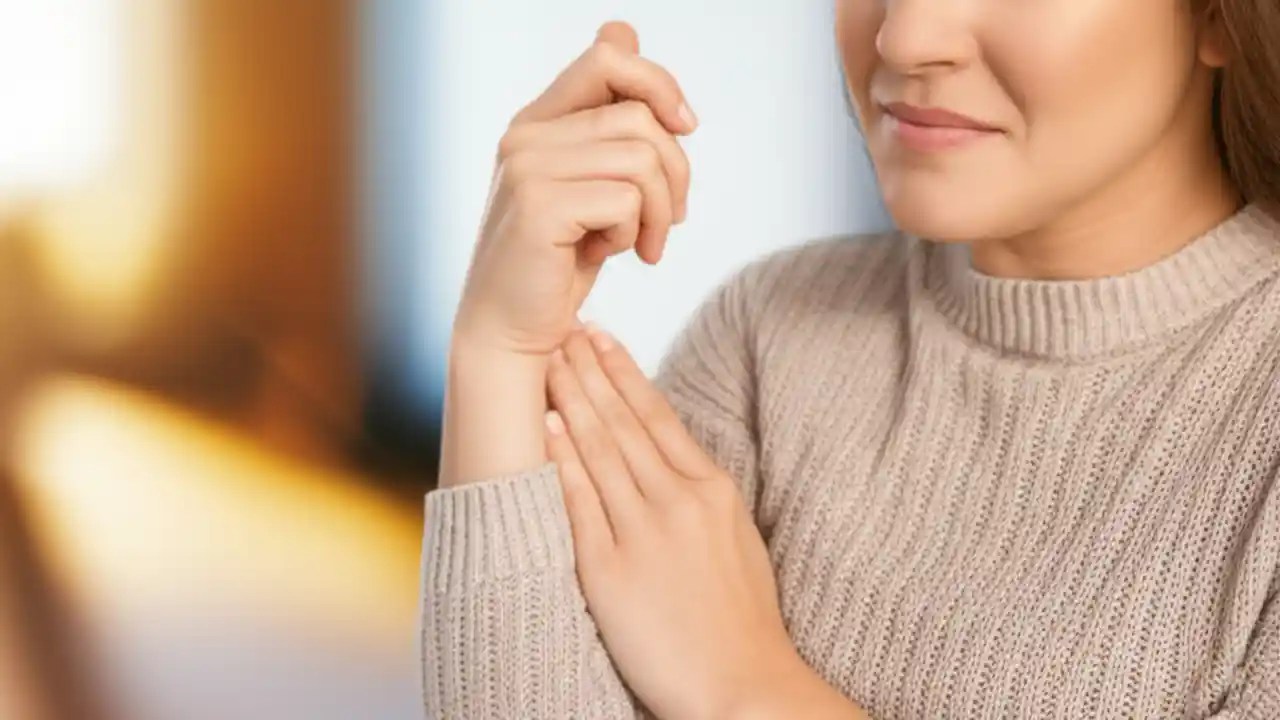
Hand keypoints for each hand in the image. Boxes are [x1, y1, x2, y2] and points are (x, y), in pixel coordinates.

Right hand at [453, 20, 696, 358]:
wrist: (513, 330)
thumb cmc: (557, 263)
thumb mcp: (590, 182)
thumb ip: (605, 118)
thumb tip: (622, 26)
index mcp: (537, 121)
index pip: (609, 56)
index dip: (660, 83)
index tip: (685, 127)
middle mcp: (526, 134)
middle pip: (640, 115)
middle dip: (676, 171)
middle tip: (669, 219)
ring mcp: (527, 167)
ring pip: (642, 157)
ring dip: (661, 209)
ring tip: (645, 243)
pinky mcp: (539, 204)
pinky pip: (627, 198)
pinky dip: (636, 231)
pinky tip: (612, 255)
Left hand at [542, 325, 820, 719]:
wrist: (743, 686)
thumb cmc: (742, 621)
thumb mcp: (737, 540)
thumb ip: (704, 497)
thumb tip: (677, 466)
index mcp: (713, 491)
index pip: (658, 415)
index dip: (624, 372)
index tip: (601, 336)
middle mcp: (678, 501)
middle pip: (623, 421)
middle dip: (588, 369)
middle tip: (562, 326)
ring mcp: (644, 533)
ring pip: (600, 449)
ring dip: (570, 399)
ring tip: (546, 359)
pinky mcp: (610, 571)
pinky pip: (580, 503)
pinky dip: (561, 460)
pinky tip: (545, 426)